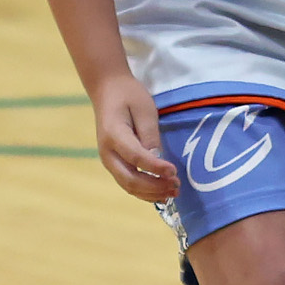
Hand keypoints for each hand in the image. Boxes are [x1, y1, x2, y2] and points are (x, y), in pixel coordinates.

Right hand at [92, 76, 174, 200]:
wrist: (107, 91)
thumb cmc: (128, 97)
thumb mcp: (144, 109)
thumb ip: (150, 135)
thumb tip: (158, 158)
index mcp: (113, 135)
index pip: (136, 157)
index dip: (156, 167)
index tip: (175, 171)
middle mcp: (107, 152)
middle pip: (130, 179)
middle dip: (155, 186)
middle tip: (177, 185)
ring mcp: (108, 160)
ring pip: (128, 186)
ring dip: (152, 193)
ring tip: (174, 192)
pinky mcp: (114, 164)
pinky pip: (128, 183)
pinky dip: (145, 192)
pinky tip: (162, 193)